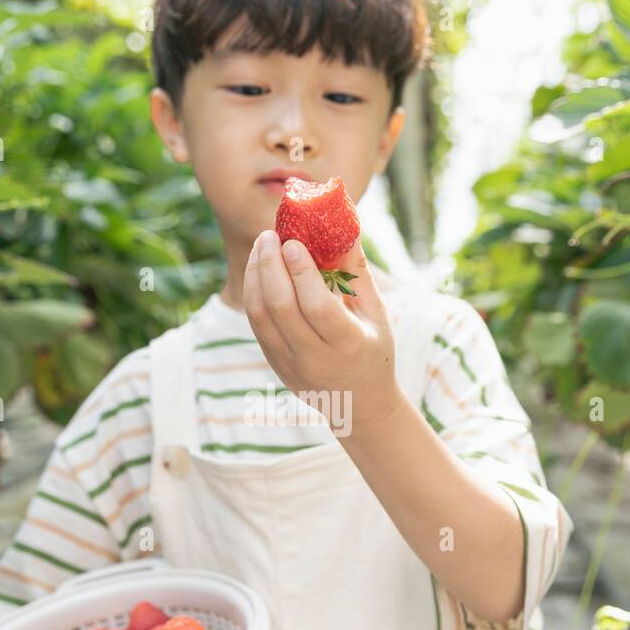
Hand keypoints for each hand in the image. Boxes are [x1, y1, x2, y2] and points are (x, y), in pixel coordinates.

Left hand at [242, 230, 403, 433]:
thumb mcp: (376, 313)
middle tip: (270, 235)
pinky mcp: (275, 365)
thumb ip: (358, 272)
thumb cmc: (373, 348)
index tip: (292, 241)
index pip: (317, 307)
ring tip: (262, 246)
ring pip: (260, 316)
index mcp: (348, 346)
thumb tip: (344, 225)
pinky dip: (253, 292)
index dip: (301, 272)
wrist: (359, 404)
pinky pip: (256, 325)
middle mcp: (315, 360)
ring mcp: (290, 365)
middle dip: (270, 265)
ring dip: (255, 275)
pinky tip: (259, 269)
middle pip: (281, 308)